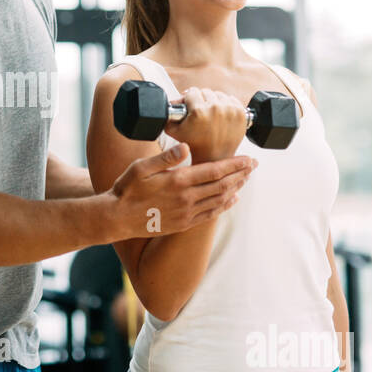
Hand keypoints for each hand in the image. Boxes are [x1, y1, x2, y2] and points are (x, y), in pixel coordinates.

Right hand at [108, 144, 255, 238]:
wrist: (117, 218)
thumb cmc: (127, 189)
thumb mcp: (141, 167)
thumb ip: (166, 156)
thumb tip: (186, 146)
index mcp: (178, 181)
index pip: (215, 171)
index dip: (234, 164)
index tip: (248, 158)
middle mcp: (187, 198)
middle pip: (222, 185)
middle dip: (240, 174)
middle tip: (253, 166)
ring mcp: (186, 213)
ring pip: (219, 200)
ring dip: (235, 189)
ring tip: (246, 179)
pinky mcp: (183, 224)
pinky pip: (210, 215)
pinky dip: (224, 206)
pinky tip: (232, 200)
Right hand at [162, 87, 250, 161]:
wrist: (213, 157)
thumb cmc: (194, 145)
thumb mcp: (173, 130)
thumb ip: (168, 113)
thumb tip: (174, 101)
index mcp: (200, 111)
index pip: (192, 92)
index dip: (188, 99)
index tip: (189, 107)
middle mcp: (216, 108)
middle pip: (205, 92)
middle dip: (201, 100)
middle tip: (199, 112)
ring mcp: (230, 110)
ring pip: (218, 94)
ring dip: (213, 101)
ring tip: (210, 114)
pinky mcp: (241, 113)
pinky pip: (231, 99)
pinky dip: (226, 105)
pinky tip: (220, 116)